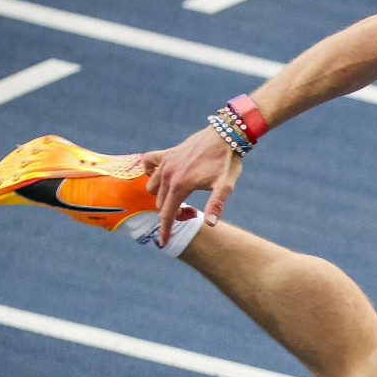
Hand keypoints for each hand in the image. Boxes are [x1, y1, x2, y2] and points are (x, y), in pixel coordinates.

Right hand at [143, 127, 243, 244]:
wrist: (226, 134)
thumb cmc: (227, 161)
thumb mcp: (225, 186)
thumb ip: (216, 205)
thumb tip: (210, 224)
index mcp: (180, 185)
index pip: (167, 214)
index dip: (165, 230)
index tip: (165, 242)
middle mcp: (168, 174)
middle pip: (161, 203)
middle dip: (173, 213)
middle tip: (193, 211)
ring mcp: (166, 162)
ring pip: (153, 188)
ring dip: (163, 197)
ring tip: (182, 197)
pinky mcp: (167, 153)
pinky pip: (148, 164)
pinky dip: (151, 172)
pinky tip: (164, 177)